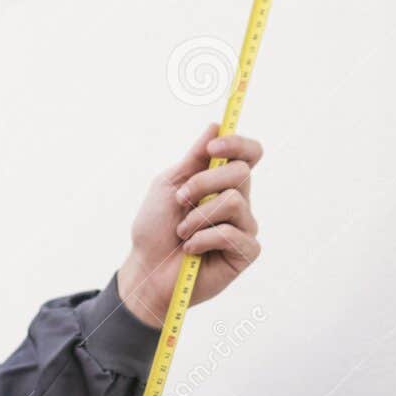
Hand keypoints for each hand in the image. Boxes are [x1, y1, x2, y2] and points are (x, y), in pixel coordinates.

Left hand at [116, 125, 262, 327]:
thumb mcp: (169, 186)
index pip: (248, 154)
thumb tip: (216, 126)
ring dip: (198, 216)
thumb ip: (194, 158)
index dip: (237, 144)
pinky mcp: (245, 252)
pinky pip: (233, 233)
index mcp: (221, 182)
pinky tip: (191, 249)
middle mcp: (237, 202)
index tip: (212, 148)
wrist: (147, 269)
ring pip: (235, 201)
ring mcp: (244, 227)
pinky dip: (204, 238)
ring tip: (182, 232)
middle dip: (204, 182)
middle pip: (241, 172)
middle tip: (180, 200)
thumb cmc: (155, 229)